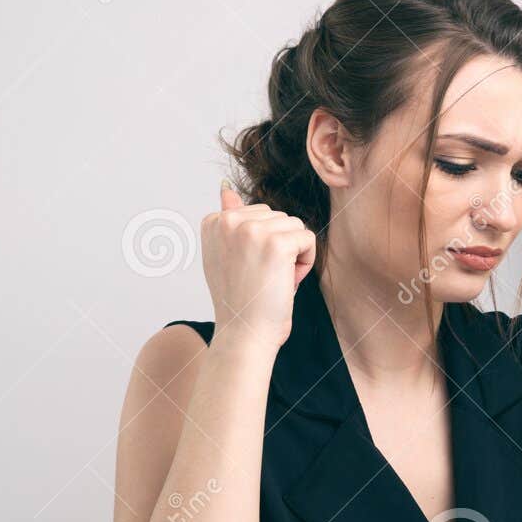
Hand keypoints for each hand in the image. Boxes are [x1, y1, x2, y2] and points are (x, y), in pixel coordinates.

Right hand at [199, 181, 317, 353]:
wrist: (244, 333)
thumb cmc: (240, 301)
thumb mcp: (226, 255)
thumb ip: (228, 220)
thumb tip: (226, 188)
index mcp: (213, 221)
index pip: (259, 214)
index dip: (262, 244)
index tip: (247, 269)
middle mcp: (228, 221)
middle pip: (279, 217)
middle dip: (280, 247)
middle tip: (262, 278)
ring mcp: (251, 230)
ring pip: (295, 226)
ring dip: (293, 255)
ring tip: (273, 280)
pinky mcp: (276, 243)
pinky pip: (308, 239)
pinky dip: (306, 262)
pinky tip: (286, 281)